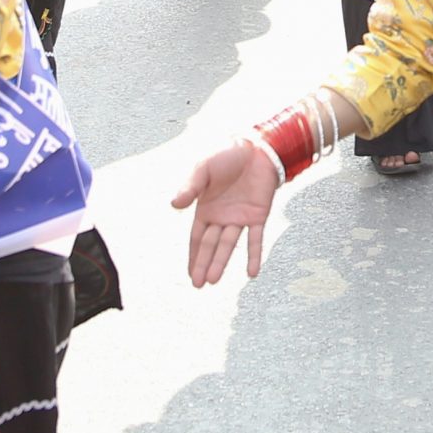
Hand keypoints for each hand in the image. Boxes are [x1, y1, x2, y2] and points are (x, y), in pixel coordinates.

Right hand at [170, 139, 277, 285]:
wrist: (256, 147)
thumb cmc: (226, 155)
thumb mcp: (203, 169)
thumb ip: (190, 187)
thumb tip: (174, 205)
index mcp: (206, 209)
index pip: (197, 238)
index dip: (193, 256)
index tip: (190, 275)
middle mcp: (222, 217)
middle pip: (211, 245)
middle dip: (204, 264)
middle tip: (199, 285)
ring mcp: (240, 217)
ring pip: (229, 244)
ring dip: (222, 262)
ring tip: (214, 280)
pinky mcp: (259, 215)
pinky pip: (256, 238)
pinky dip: (254, 255)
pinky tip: (252, 273)